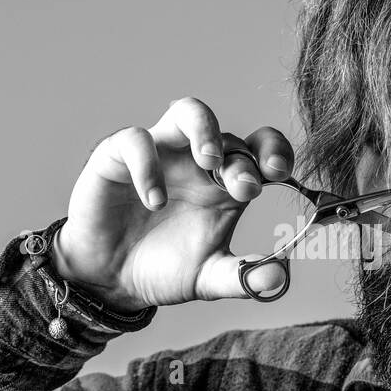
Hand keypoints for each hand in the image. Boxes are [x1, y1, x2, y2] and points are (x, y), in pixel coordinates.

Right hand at [51, 97, 293, 310]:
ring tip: (209, 162)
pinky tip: (155, 200)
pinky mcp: (119, 155)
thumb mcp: (208, 278)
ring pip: (187, 111)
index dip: (275, 151)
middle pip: (230, 135)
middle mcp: (197, 161)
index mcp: (226, 184)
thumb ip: (243, 276)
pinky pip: (136, 141)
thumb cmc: (163, 268)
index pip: (260, 149)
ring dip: (204, 129)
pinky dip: (148, 166)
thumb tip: (278, 277)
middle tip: (246, 188)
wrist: (109, 279)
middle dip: (243, 159)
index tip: (280, 172)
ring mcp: (161, 152)